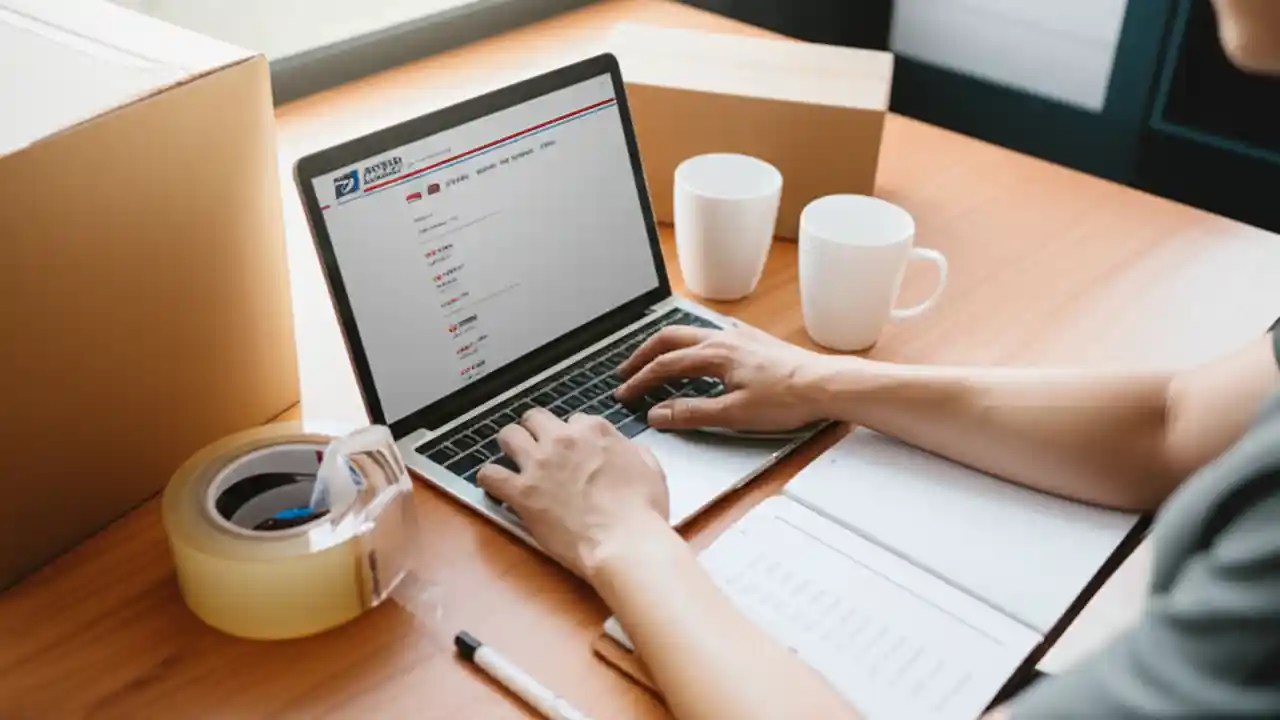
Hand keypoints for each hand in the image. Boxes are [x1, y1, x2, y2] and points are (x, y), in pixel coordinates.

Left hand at [476, 410, 669, 579]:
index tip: (573, 450)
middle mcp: (563, 440)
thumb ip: (632, 450)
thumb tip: (624, 448)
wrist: (624, 541)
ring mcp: (539, 464)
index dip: (572, 436)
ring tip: (512, 460)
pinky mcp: (522, 492)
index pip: (574, 419)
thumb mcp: (651, 468)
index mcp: (594, 431)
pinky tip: (496, 486)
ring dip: (509, 446)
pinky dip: (490, 479)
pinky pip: (490, 474)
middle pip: (535, 418)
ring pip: (508, 436)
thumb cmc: (641, 511)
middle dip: (535, 431)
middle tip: (538, 448)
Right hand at [615, 324, 844, 431]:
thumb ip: (691, 413)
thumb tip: (657, 414)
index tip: (624, 395)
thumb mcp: (734, 414)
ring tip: (653, 360)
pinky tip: (697, 353)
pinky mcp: (752, 341)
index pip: (664, 366)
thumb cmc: (786, 399)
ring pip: (689, 334)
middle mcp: (721, 338)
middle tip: (626, 371)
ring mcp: (738, 337)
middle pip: (670, 339)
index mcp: (713, 354)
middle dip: (643, 354)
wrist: (826, 384)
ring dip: (665, 347)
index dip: (640, 380)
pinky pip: (710, 334)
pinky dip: (690, 343)